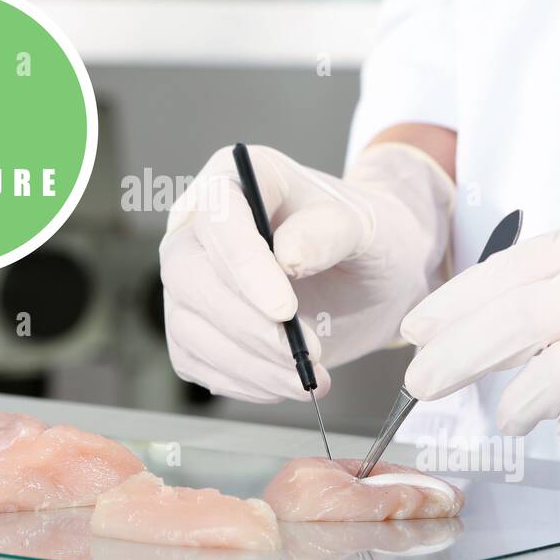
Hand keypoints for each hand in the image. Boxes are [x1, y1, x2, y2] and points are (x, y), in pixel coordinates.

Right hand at [160, 143, 452, 401]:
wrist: (372, 274)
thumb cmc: (366, 235)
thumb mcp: (364, 225)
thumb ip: (328, 232)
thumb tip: (287, 256)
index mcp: (234, 177)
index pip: (217, 218)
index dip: (243, 267)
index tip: (284, 311)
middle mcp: (198, 225)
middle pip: (188, 275)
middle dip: (245, 325)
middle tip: (305, 355)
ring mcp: (191, 278)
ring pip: (187, 327)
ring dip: (248, 364)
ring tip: (308, 378)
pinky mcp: (195, 325)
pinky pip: (197, 361)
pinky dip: (242, 382)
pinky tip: (286, 381)